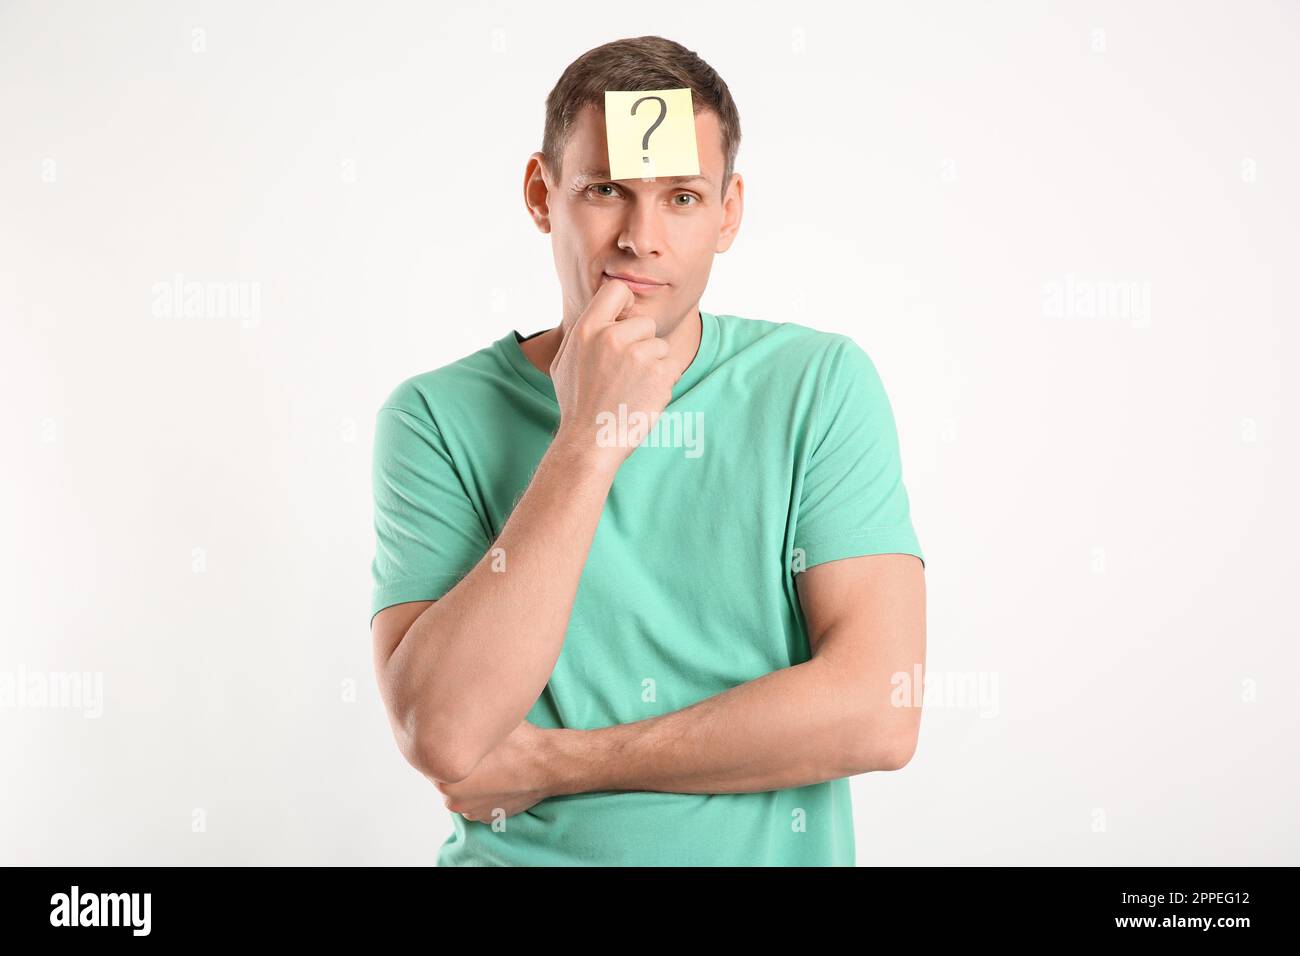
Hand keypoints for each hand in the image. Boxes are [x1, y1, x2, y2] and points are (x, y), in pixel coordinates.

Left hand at [431, 720, 554, 822]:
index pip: (432, 762)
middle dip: (456, 764)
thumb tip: (440, 714)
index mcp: (445, 780)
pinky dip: (483, 790)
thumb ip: (456, 724)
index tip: (453, 737)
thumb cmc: (516, 743)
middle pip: (446, 776)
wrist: (546, 764)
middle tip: (475, 749)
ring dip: (470, 779)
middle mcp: (453, 801)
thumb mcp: (481, 725)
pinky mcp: (488, 816)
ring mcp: (471, 812)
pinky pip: (477, 800)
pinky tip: (497, 775)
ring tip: (489, 762)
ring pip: (462, 789)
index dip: (442, 746)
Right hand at [549, 277, 680, 470]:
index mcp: (587, 329)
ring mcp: (638, 355)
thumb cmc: (576, 404)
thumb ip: (583, 333)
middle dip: (642, 343)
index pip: (617, 290)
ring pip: (660, 346)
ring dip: (653, 364)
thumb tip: (600, 313)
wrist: (590, 442)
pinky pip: (671, 366)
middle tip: (626, 371)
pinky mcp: (659, 374)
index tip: (626, 319)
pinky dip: (663, 381)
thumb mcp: (564, 361)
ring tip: (632, 387)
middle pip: (645, 323)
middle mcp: (612, 337)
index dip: (626, 303)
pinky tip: (643, 396)